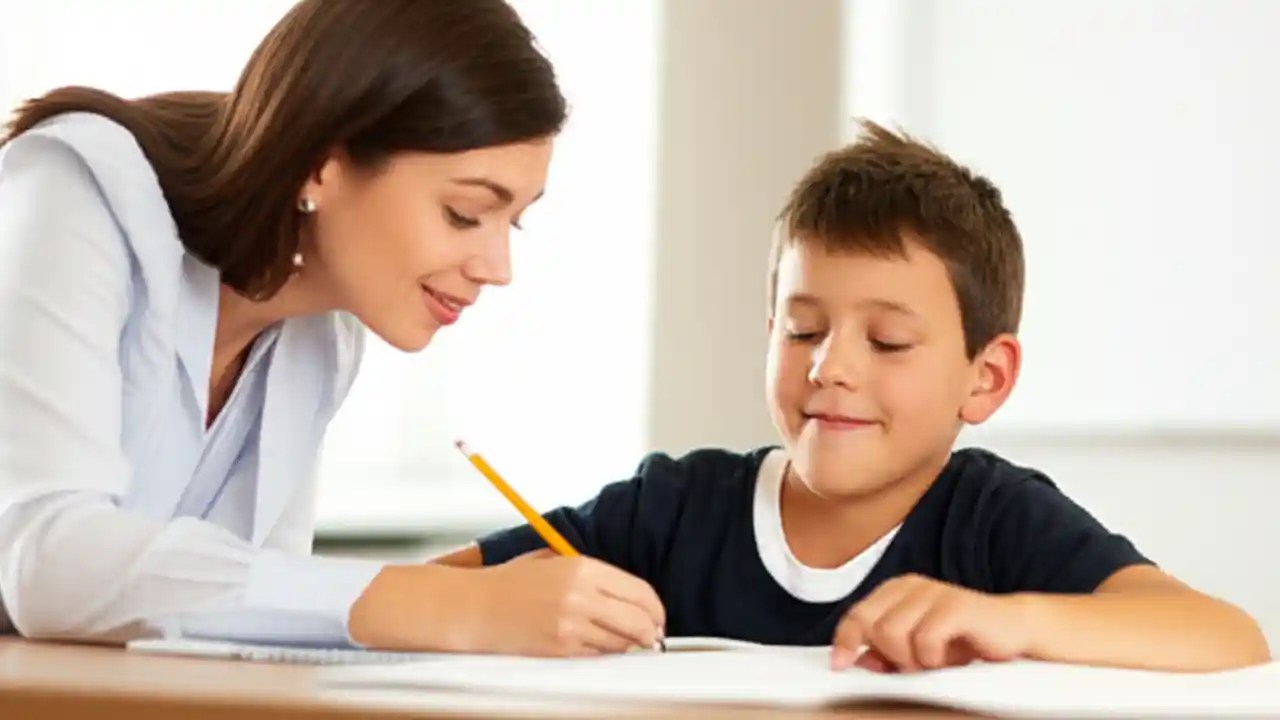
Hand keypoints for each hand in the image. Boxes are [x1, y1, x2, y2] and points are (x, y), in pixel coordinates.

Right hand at [468, 550, 666, 656]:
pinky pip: (597, 656)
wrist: (475, 607)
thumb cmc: (511, 583)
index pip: (639, 591)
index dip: (656, 608)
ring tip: (618, 638)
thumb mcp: (555, 561)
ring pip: (621, 643)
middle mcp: (581, 595)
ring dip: (626, 644)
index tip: (657, 616)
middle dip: (651, 632)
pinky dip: (602, 653)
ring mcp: (571, 624)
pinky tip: (592, 643)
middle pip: (639, 621)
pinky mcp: (560, 648)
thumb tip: (630, 596)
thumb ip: (592, 575)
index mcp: (583, 568)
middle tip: (652, 636)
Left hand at [831, 574, 1030, 672]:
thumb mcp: (918, 649)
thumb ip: (887, 652)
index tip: (840, 665)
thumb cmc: (963, 641)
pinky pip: (924, 638)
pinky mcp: (957, 605)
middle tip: (911, 666)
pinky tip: (948, 659)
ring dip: (910, 659)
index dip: (845, 641)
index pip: (856, 615)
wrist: (1013, 631)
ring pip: (892, 633)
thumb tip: (858, 661)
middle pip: (870, 625)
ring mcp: (934, 592)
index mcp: (896, 591)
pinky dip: (932, 657)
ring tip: (933, 662)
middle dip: (885, 654)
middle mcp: (911, 586)